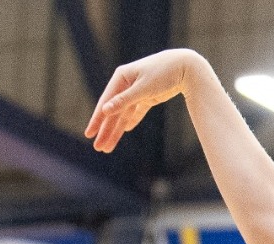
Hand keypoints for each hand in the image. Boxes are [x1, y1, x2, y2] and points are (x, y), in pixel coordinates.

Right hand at [85, 49, 205, 152]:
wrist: (185, 65)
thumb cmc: (163, 73)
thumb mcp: (143, 88)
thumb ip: (124, 100)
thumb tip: (105, 110)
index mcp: (121, 78)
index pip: (106, 103)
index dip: (97, 120)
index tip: (89, 134)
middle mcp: (126, 84)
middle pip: (113, 111)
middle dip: (106, 130)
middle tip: (98, 148)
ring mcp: (137, 90)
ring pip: (124, 114)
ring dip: (117, 130)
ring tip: (109, 147)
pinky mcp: (148, 96)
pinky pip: (136, 111)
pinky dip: (132, 120)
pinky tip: (126, 130)